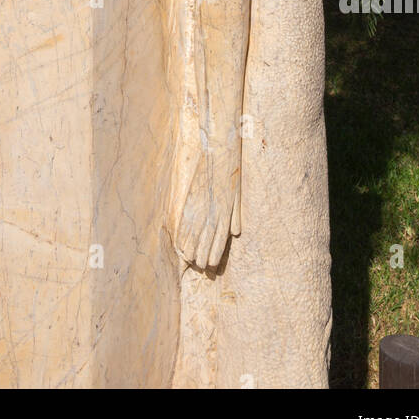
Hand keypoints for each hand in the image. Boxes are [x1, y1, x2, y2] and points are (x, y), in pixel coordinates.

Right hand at [174, 147, 239, 268]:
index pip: (219, 240)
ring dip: (192, 249)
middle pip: (206, 241)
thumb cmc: (232, 170)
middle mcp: (213, 213)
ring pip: (194, 234)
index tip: (210, 265)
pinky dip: (182, 234)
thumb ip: (236, 215)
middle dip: (202, 256)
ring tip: (190, 260)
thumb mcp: (237, 193)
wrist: (219, 151)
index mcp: (226, 212)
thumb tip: (235, 233)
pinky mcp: (190, 199)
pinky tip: (180, 243)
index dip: (214, 254)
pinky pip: (185, 222)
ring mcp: (200, 206)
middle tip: (200, 268)